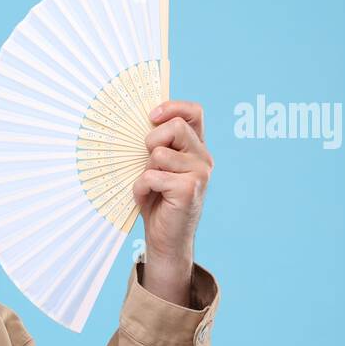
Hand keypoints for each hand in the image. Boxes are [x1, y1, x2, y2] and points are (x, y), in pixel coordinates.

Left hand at [133, 99, 213, 296]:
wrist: (165, 238)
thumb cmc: (157, 201)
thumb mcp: (156, 167)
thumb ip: (157, 145)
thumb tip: (141, 121)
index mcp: (195, 148)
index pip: (194, 112)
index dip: (172, 107)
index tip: (151, 117)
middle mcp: (203, 158)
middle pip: (176, 127)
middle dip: (152, 140)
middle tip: (147, 161)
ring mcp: (200, 173)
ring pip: (160, 154)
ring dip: (145, 171)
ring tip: (150, 186)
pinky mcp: (189, 189)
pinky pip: (152, 176)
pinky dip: (141, 188)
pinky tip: (149, 198)